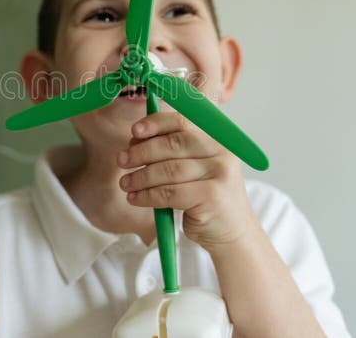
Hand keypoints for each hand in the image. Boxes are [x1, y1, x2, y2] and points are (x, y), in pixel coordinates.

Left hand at [117, 111, 259, 249]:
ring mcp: (219, 174)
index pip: (183, 122)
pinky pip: (170, 192)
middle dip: (142, 152)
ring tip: (125, 183)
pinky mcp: (212, 196)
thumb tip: (135, 140)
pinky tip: (135, 198)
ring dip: (141, 176)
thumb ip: (170, 152)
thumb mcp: (193, 169)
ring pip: (168, 170)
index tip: (134, 131)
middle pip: (173, 144)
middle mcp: (221, 152)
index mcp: (216, 139)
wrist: (232, 233)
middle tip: (122, 160)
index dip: (156, 123)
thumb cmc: (206, 198)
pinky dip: (148, 195)